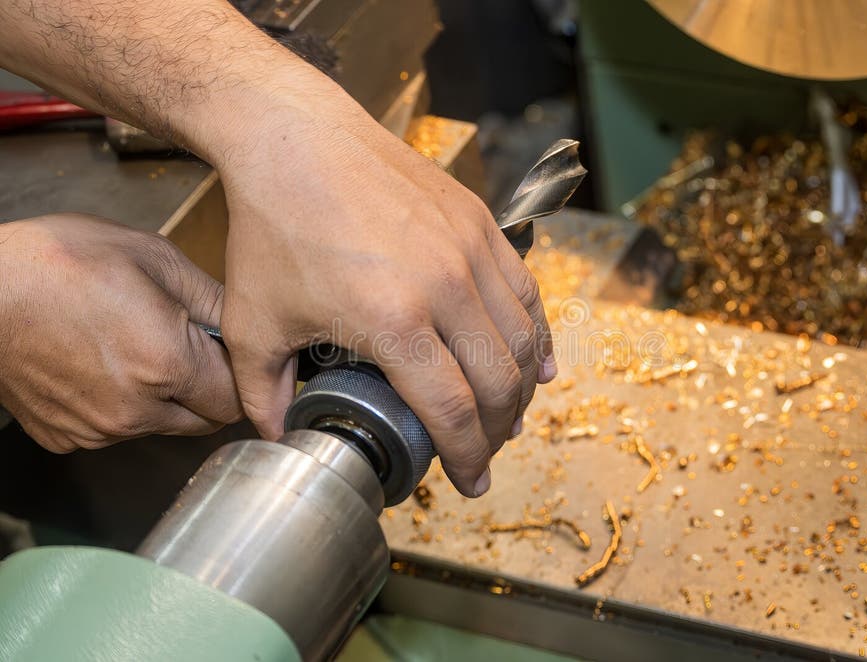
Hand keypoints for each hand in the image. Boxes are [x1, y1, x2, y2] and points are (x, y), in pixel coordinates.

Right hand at [0, 214, 242, 451]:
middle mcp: (136, 410)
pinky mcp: (67, 438)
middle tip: (186, 347)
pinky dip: (123, 407)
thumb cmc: (58, 262)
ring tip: (135, 348)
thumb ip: (213, 299)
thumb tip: (248, 324)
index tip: (226, 351)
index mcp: (167, 365)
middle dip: (209, 389)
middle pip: (207, 421)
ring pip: (164, 427)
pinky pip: (118, 431)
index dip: (238, 373)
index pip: (237, 398)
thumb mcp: (153, 257)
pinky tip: (102, 365)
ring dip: (167, 399)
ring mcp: (98, 431)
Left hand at [218, 88, 555, 497]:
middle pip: (499, 384)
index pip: (453, 411)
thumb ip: (262, 392)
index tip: (471, 482)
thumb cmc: (273, 226)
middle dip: (497, 432)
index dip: (468, 457)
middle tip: (484, 452)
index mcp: (393, 322)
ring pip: (524, 340)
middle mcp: (445, 288)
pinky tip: (536, 359)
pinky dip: (538, 333)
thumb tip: (276, 433)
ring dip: (522, 388)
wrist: (294, 137)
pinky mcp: (479, 222)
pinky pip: (525, 290)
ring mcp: (470, 250)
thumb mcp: (254, 321)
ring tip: (509, 414)